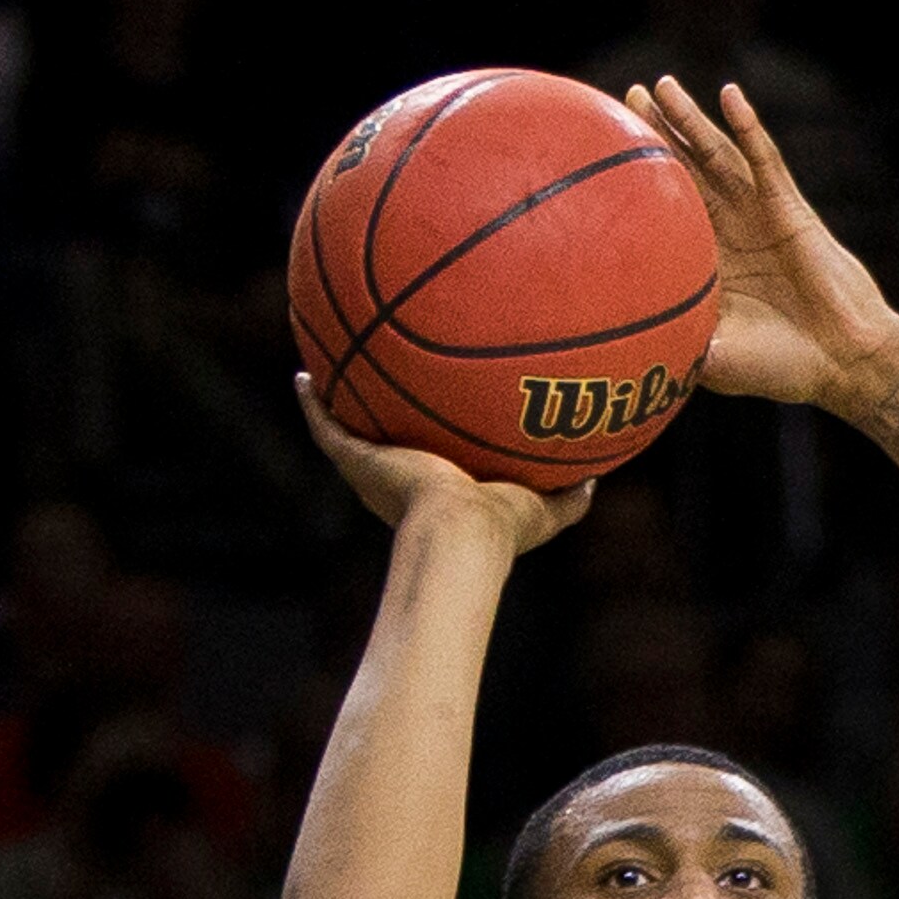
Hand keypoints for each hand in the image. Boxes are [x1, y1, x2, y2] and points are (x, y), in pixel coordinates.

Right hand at [294, 376, 592, 552]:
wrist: (462, 529)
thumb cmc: (502, 528)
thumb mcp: (546, 510)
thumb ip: (570, 497)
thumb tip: (596, 479)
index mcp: (442, 493)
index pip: (434, 464)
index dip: (432, 443)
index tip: (433, 418)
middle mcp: (403, 482)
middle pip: (386, 444)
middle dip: (382, 419)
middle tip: (376, 388)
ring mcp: (375, 471)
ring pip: (349, 433)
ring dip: (338, 403)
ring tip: (325, 369)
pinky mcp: (356, 462)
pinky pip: (325, 426)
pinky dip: (312, 403)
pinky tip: (302, 376)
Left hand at [630, 75, 898, 410]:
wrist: (844, 362)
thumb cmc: (783, 367)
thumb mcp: (715, 357)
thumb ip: (676, 340)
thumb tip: (625, 340)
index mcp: (707, 264)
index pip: (666, 210)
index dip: (638, 181)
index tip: (602, 153)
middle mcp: (730, 232)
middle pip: (687, 172)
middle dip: (657, 135)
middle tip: (627, 98)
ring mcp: (759, 215)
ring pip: (718, 157)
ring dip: (692, 121)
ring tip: (663, 86)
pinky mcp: (790, 208)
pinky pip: (766, 160)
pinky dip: (748, 128)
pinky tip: (730, 96)